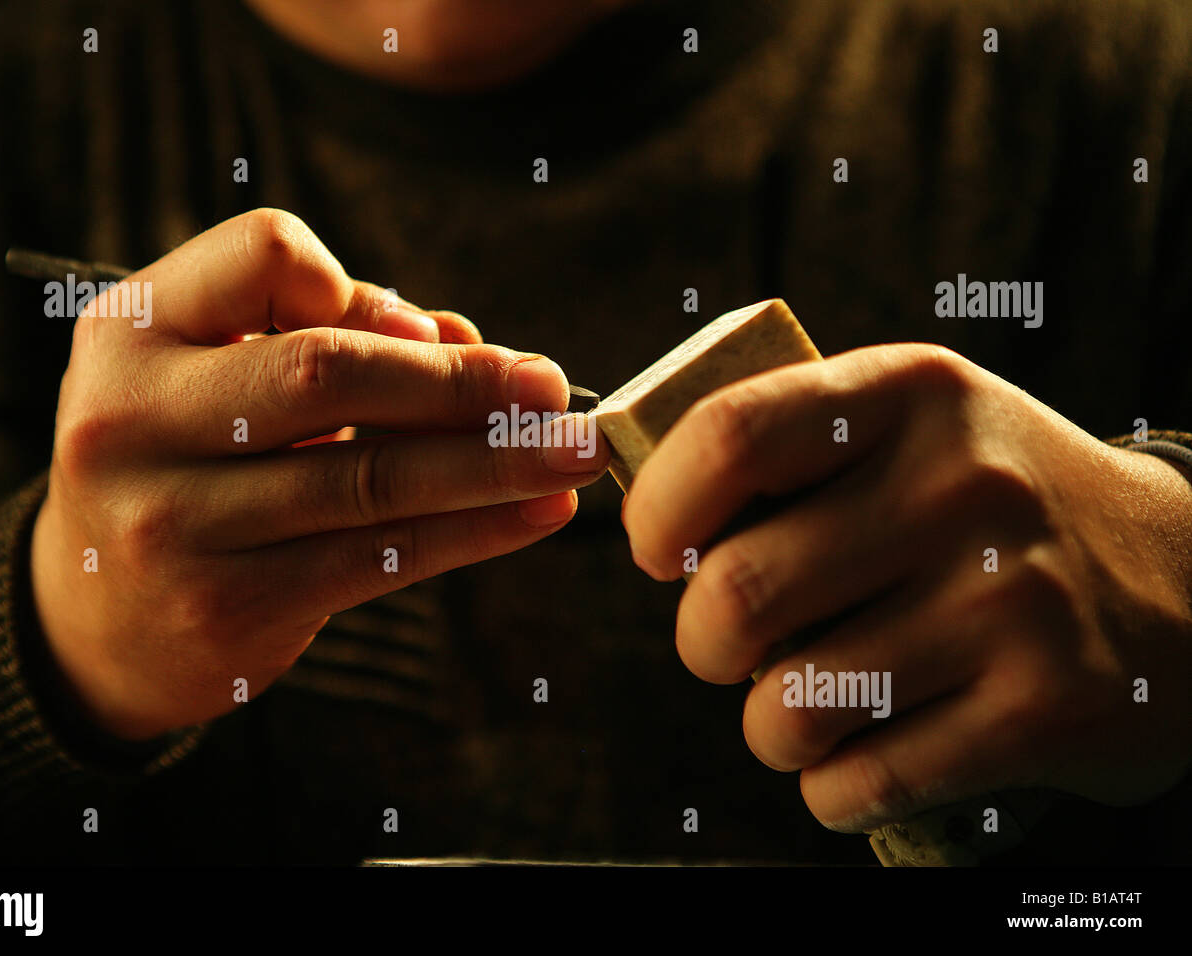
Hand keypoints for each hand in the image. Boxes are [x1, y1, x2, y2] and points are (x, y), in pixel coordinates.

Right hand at [30, 209, 607, 740]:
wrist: (98, 620)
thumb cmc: (187, 463)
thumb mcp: (215, 376)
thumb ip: (334, 340)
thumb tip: (470, 345)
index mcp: (132, 331)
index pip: (263, 253)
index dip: (361, 285)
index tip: (430, 331)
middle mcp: (133, 419)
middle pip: (328, 372)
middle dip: (460, 381)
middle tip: (553, 388)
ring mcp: (173, 521)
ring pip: (370, 477)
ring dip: (494, 461)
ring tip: (576, 452)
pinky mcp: (227, 606)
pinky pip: (377, 556)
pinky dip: (472, 532)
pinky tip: (537, 515)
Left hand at [623, 343, 1191, 831]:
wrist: (1181, 579)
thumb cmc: (991, 505)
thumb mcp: (912, 426)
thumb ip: (790, 448)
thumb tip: (643, 511)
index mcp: (912, 393)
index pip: (729, 435)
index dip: (657, 507)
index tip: (654, 549)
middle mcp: (965, 485)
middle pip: (737, 592)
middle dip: (702, 642)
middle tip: (725, 644)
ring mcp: (1012, 601)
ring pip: (789, 709)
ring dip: (768, 726)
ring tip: (799, 704)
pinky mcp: (1045, 711)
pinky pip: (861, 783)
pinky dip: (831, 787)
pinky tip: (857, 755)